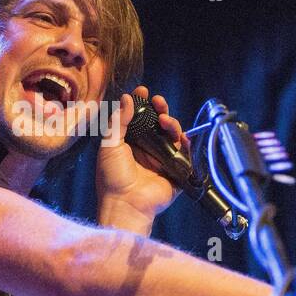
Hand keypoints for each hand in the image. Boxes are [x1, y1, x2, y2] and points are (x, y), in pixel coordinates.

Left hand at [97, 86, 190, 221]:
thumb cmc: (113, 178)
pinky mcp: (175, 171)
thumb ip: (118, 122)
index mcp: (130, 143)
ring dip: (171, 123)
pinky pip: (185, 154)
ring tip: (165, 121)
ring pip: (172, 135)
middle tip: (158, 101)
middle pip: (158, 123)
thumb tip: (127, 98)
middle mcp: (147, 149)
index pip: (138, 118)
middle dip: (160, 109)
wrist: (126, 204)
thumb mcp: (110, 146)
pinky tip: (181, 137)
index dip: (142, 104)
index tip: (143, 91)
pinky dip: (186, 143)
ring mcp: (162, 159)